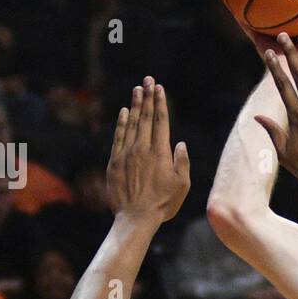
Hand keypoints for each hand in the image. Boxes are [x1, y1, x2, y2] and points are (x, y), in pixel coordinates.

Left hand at [106, 77, 190, 223]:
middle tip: (148, 80)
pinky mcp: (115, 162)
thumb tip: (180, 144)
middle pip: (145, 117)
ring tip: (137, 89)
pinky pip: (118, 137)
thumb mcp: (182, 185)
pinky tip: (124, 112)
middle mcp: (143, 149)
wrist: (135, 217)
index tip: (160, 88)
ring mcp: (127, 154)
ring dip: (135, 105)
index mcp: (160, 153)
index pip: (161, 121)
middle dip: (147, 97)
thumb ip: (182, 162)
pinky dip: (121, 123)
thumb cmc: (163, 203)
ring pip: (132, 123)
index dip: (160, 103)